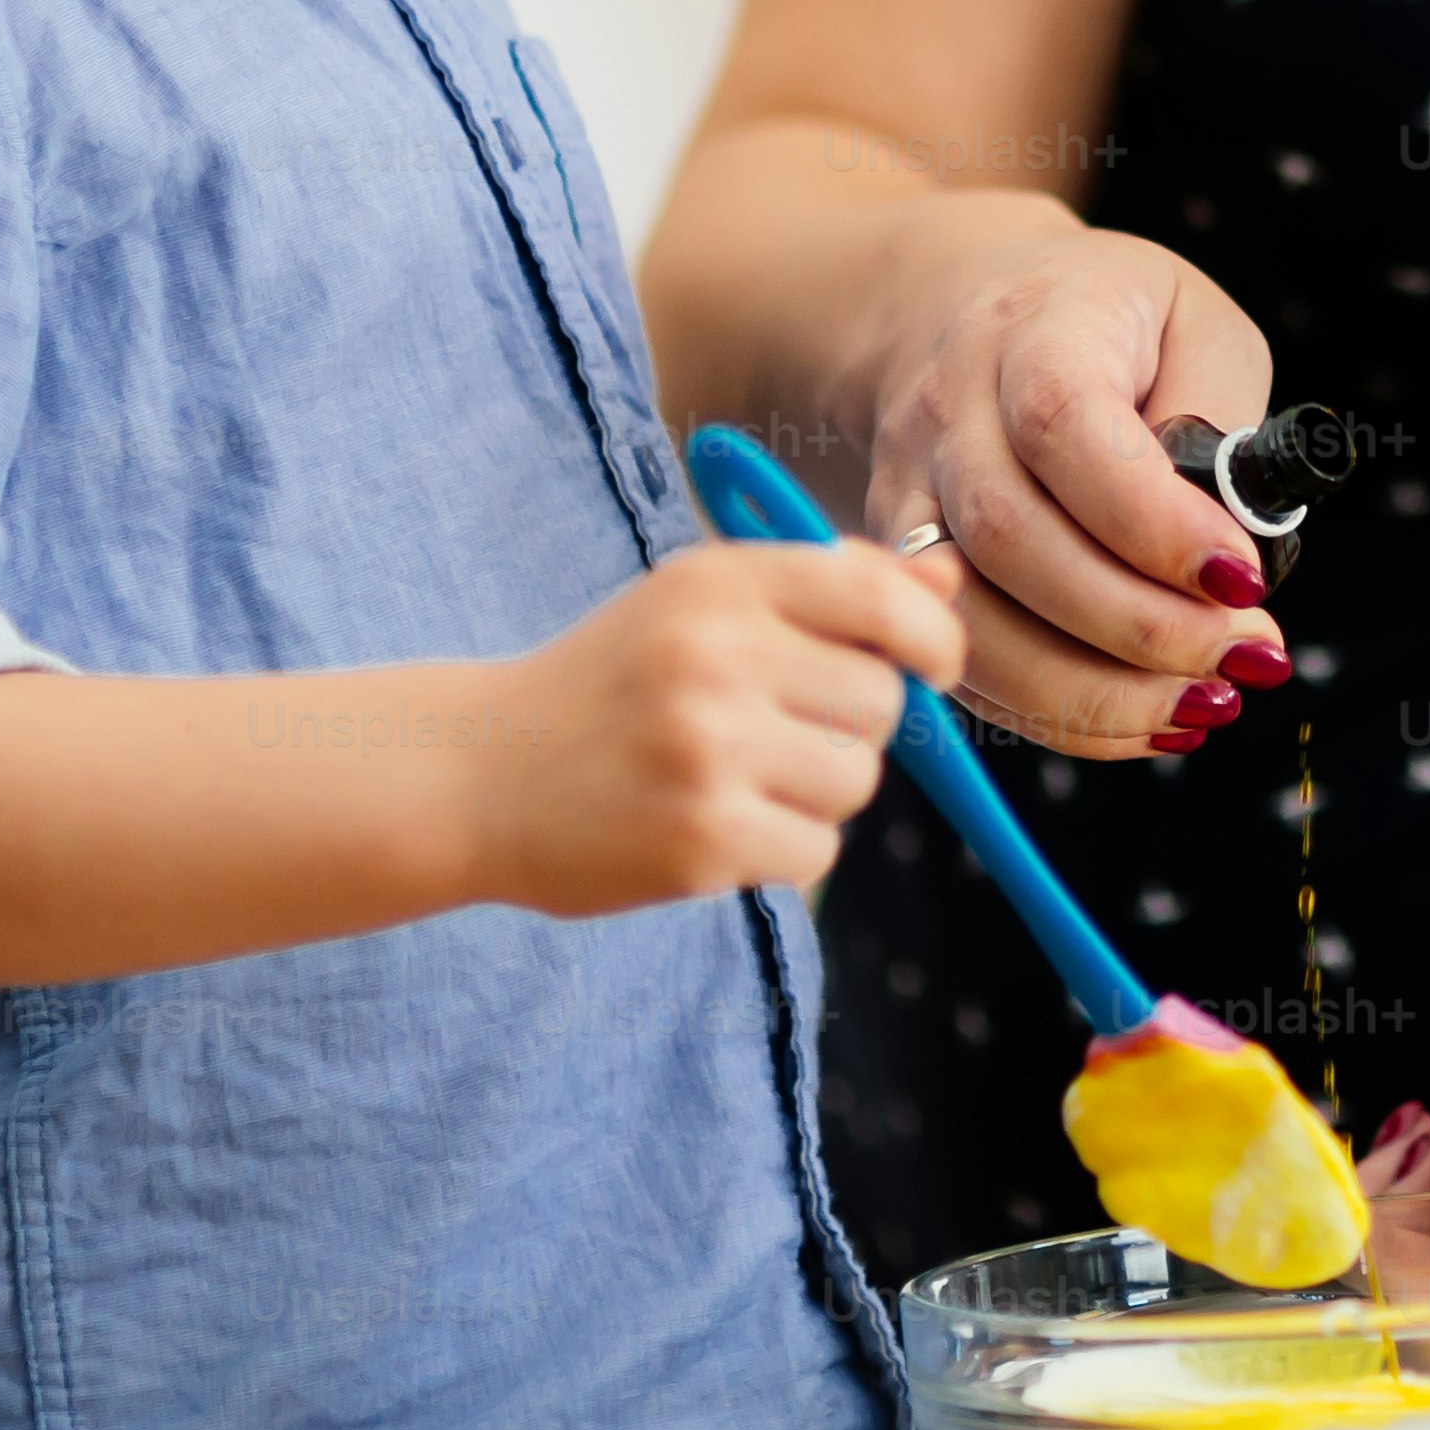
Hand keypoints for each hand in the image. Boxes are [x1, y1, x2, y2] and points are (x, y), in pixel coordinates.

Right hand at [465, 540, 961, 910]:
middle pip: (880, 702)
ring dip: (818, 791)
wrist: (479, 773)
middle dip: (851, 725)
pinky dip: (783, 847)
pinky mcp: (700, 841)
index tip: (932, 666)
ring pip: (855, 780)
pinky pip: (816, 850)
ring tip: (734, 778)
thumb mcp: (703, 604)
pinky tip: (714, 825)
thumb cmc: (614, 682)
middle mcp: (714, 658)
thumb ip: (831, 587)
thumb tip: (950, 580)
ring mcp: (705, 753)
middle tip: (773, 732)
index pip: (880, 598)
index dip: (932, 638)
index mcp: (719, 584)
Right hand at [852, 207, 1292, 761]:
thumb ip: (1220, 415)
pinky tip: (1142, 719)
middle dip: (1137, 623)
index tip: (1243, 577)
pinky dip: (1056, 713)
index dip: (1153, 520)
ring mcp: (906, 494)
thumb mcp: (1196, 324)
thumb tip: (1230, 537)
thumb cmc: (1110, 325)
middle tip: (1242, 654)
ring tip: (1204, 704)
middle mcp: (946, 410)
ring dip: (1093, 689)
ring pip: (970, 619)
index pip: (1064, 425)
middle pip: (1010, 538)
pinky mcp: (901, 569)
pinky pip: (965, 661)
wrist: (958, 317)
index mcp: (1031, 327)